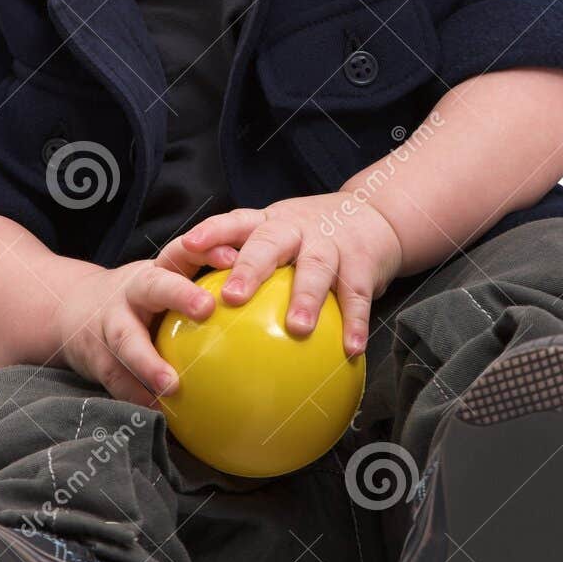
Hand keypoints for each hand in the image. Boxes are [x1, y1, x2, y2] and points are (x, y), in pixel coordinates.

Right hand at [51, 231, 238, 407]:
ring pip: (125, 340)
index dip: (206, 250)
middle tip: (207, 307)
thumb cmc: (139, 301)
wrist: (69, 309)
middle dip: (178, 294)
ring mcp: (108, 324)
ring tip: (172, 386)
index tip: (233, 258)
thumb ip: (203, 290)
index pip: (181, 252)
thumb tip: (271, 305)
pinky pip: (115, 379)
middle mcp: (131, 293)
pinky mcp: (95, 357)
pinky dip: (135, 395)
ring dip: (148, 363)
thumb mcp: (164, 285)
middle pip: (153, 286)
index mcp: (155, 272)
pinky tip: (157, 413)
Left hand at [178, 196, 403, 357]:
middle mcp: (296, 229)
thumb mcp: (277, 235)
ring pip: (316, 266)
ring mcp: (330, 243)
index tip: (189, 246)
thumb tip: (199, 313)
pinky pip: (357, 294)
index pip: (235, 221)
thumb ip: (245, 264)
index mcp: (269, 223)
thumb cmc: (310, 235)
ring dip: (306, 297)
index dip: (212, 231)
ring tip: (297, 327)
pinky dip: (355, 322)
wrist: (373, 212)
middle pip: (270, 242)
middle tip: (234, 296)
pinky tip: (351, 349)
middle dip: (250, 267)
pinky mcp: (362, 262)